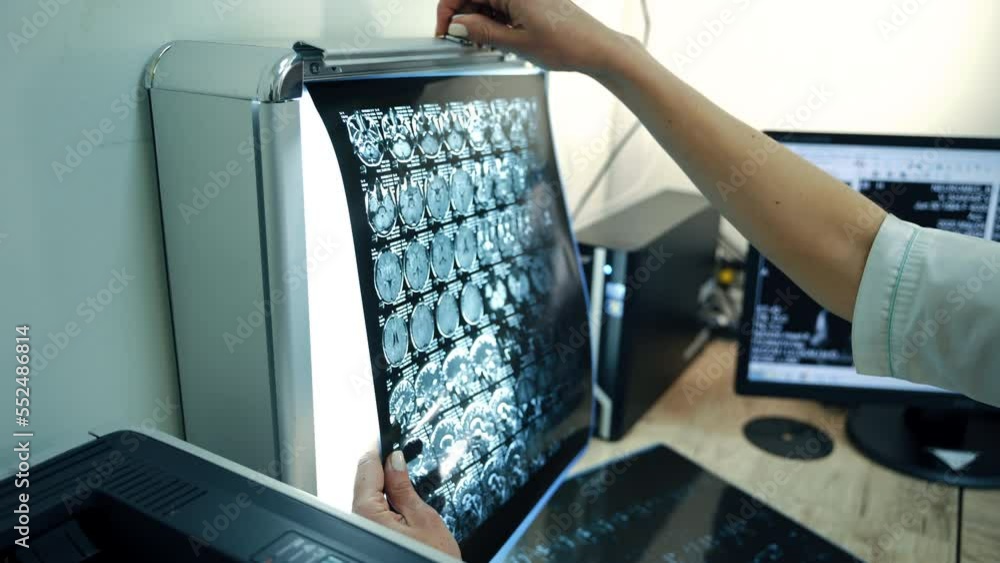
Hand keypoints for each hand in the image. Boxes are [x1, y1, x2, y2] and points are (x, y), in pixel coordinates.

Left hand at [352, 449, 461, 559]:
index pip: (366, 467)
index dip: (380, 451)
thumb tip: (394, 460)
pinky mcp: (367, 542)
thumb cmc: (432, 562)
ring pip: (367, 501)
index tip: (390, 440)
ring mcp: (361, 535)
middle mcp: (357, 525)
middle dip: (383, 472)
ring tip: (406, 491)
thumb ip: (403, 487)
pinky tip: (400, 512)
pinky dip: (383, 509)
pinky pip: (370, 517)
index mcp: (367, 514)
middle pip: (364, 483)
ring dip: (384, 491)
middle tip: (403, 463)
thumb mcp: (424, 519)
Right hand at [434, 0, 639, 72]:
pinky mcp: (533, 1)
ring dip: (480, 22)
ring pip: (488, 2)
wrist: (597, 49)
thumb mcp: (516, 43)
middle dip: (463, 18)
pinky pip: (503, 6)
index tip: (443, 33)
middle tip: (463, 43)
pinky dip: (496, 21)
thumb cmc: (568, 44)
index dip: (447, 12)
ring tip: (486, 44)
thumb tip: (456, 25)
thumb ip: (481, 32)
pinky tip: (500, 39)